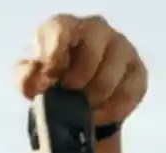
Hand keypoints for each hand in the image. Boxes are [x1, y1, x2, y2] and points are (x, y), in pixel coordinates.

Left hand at [16, 15, 147, 126]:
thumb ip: (27, 78)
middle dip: (77, 81)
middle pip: (91, 53)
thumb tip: (40, 81)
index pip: (61, 29)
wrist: (77, 101)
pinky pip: (128, 94)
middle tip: (69, 94)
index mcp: (65, 27)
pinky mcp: (137, 71)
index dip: (54, 55)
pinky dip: (110, 111)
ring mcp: (121, 48)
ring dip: (93, 100)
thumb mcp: (31, 81)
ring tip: (83, 107)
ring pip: (110, 77)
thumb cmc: (51, 82)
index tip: (51, 76)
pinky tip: (98, 114)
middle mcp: (96, 29)